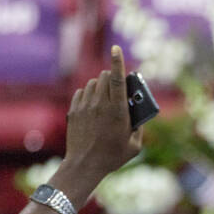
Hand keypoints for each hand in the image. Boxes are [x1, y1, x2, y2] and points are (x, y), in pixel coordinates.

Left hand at [64, 45, 140, 177]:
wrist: (84, 165)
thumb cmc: (112, 157)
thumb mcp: (135, 145)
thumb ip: (139, 126)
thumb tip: (139, 112)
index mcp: (118, 111)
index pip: (116, 79)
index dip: (117, 61)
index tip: (116, 49)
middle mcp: (100, 105)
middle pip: (104, 77)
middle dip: (111, 77)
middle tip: (117, 87)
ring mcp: (85, 106)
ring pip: (93, 83)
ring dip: (100, 85)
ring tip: (105, 98)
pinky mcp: (74, 110)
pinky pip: (82, 92)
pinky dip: (89, 93)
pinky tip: (93, 104)